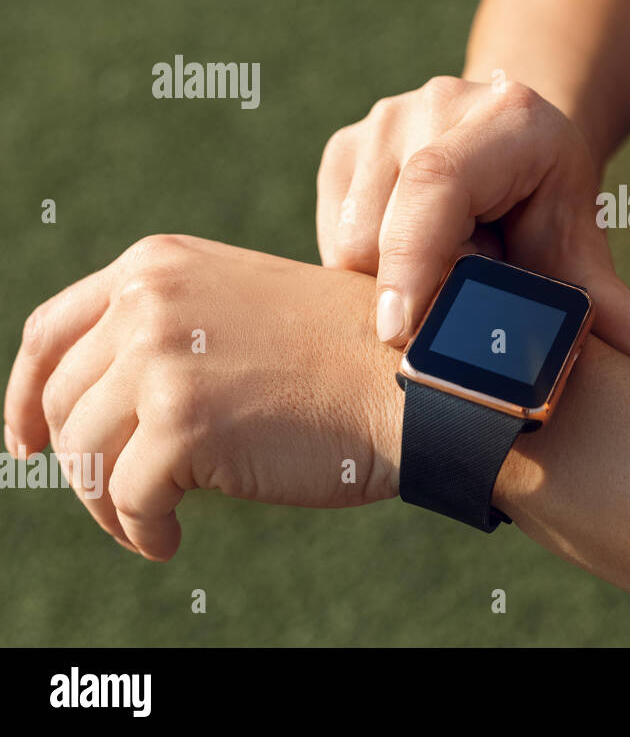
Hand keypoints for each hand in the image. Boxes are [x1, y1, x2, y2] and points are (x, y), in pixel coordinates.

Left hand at [2, 235, 402, 559]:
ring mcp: (161, 362)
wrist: (414, 381)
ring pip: (88, 456)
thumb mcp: (245, 305)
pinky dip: (141, 532)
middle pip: (64, 402)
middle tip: (118, 499)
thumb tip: (100, 401)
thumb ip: (173, 327)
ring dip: (111, 505)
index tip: (28, 443)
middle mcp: (149, 302)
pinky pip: (128, 500)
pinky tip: (169, 542)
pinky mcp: (183, 427)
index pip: (50, 332)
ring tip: (153, 524)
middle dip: (81, 463)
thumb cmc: (350, 353)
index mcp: (160, 264)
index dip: (24, 396)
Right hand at [315, 76, 629, 361]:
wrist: (515, 145)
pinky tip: (414, 259)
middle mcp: (436, 103)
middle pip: (385, 228)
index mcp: (508, 118)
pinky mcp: (344, 147)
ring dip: (391, 282)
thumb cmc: (548, 203)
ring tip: (448, 271)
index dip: (414, 259)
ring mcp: (381, 120)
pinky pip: (333, 236)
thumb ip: (603, 297)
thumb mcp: (578, 243)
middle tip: (468, 296)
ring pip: (351, 239)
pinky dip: (366, 271)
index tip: (399, 333)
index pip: (440, 184)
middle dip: (417, 288)